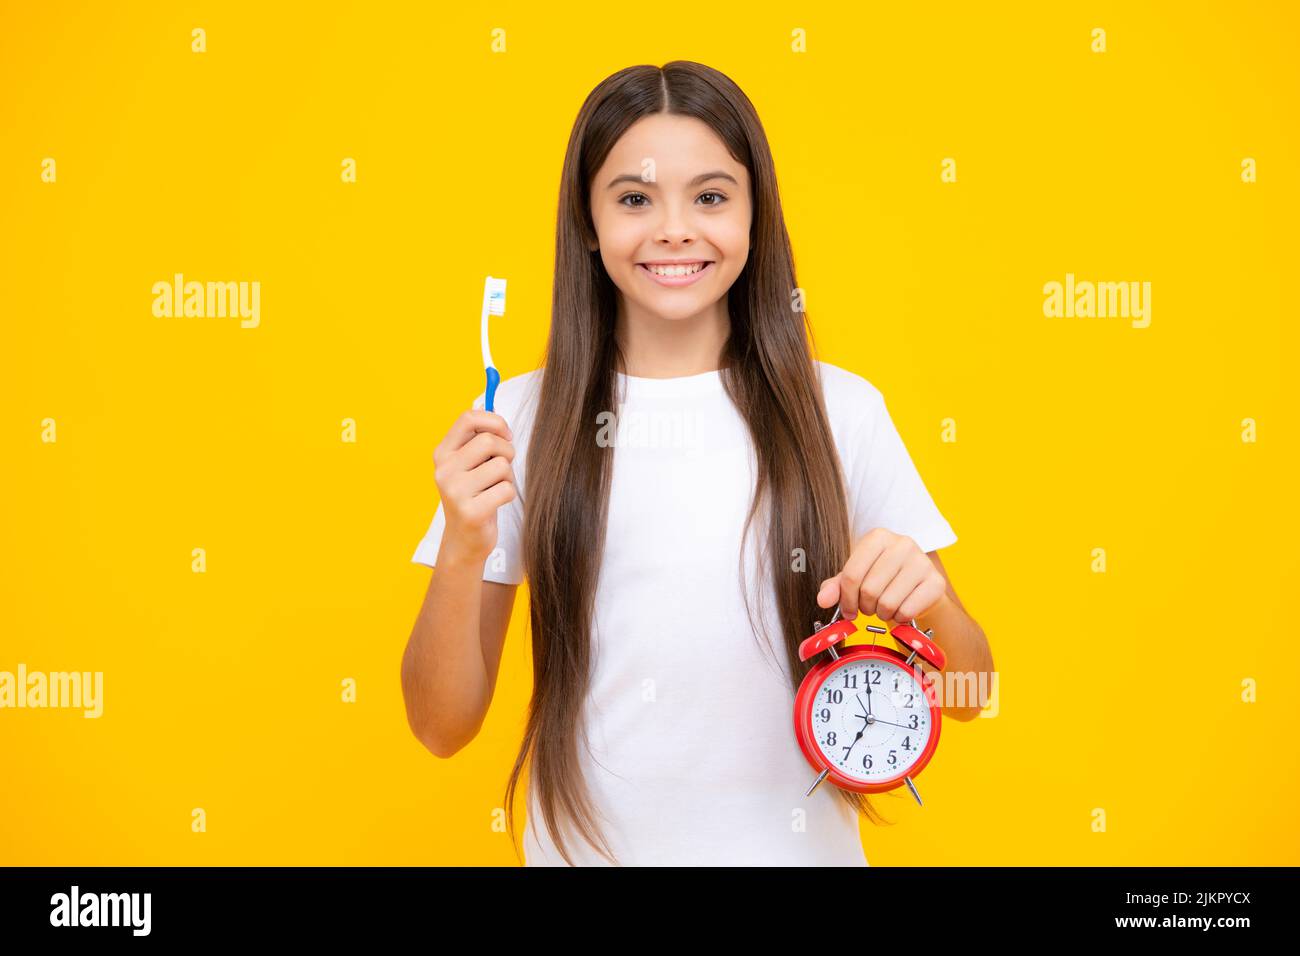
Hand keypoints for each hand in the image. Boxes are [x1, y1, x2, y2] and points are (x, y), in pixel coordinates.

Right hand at [432, 408, 516, 564]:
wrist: (463, 540)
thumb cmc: (473, 496)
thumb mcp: (468, 465)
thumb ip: (476, 437)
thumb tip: (489, 402)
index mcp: (442, 453)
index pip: (468, 418)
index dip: (494, 421)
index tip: (505, 434)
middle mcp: (444, 470)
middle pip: (488, 441)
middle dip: (506, 451)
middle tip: (504, 465)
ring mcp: (455, 492)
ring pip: (501, 466)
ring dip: (508, 476)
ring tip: (496, 487)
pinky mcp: (471, 512)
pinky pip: (506, 489)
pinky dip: (508, 494)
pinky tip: (496, 503)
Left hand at [816, 528, 946, 624]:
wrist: (920, 589)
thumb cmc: (884, 580)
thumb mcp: (856, 578)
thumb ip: (835, 586)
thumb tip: (823, 599)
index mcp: (878, 537)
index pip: (851, 574)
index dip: (846, 599)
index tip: (848, 610)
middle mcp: (902, 543)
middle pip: (869, 590)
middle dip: (865, 607)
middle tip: (870, 607)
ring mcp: (922, 561)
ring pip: (887, 602)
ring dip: (882, 614)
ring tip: (886, 608)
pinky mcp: (937, 582)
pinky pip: (907, 611)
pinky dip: (900, 618)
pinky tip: (901, 610)